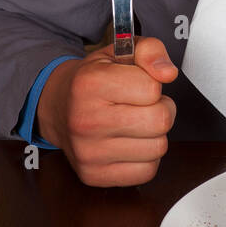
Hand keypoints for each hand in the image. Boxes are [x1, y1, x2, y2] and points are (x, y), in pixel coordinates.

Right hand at [37, 36, 178, 186]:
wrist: (57, 107)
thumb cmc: (91, 81)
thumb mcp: (119, 53)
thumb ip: (150, 51)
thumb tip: (168, 73)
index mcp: (90, 84)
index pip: (152, 88)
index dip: (152, 84)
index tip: (138, 84)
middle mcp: (86, 120)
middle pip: (160, 121)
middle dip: (161, 109)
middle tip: (144, 105)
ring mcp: (88, 152)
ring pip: (158, 148)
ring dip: (154, 135)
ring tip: (136, 123)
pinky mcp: (94, 175)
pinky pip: (147, 171)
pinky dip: (146, 158)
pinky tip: (130, 143)